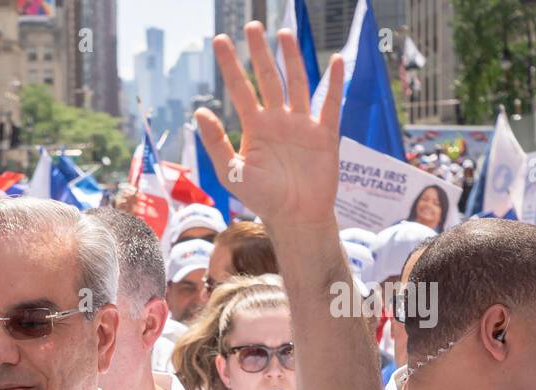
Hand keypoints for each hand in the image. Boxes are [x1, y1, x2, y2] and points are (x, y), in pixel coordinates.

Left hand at [195, 24, 343, 227]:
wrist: (294, 218)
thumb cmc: (262, 198)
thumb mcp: (231, 172)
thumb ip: (216, 142)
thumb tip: (199, 112)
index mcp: (255, 128)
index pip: (240, 89)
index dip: (230, 65)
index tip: (220, 41)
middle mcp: (278, 121)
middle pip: (268, 78)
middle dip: (259, 53)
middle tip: (252, 26)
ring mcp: (302, 125)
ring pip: (296, 83)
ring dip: (291, 59)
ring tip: (284, 33)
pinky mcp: (324, 134)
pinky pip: (329, 104)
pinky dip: (333, 84)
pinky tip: (335, 62)